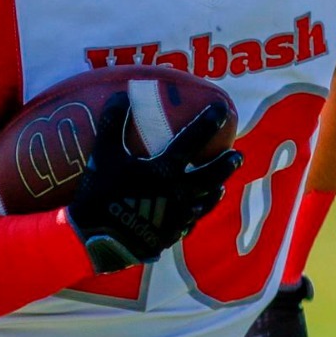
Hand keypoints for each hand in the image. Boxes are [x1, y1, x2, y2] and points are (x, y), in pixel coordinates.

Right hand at [68, 94, 242, 273]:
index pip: (193, 140)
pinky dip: (196, 214)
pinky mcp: (170, 237)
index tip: (222, 109)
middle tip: (238, 154)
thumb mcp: (102, 156)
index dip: (208, 122)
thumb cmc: (100, 196)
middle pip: (211, 175)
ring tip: (222, 185)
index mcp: (165, 171)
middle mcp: (178, 193)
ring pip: (205, 202)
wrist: (98, 242)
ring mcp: (177, 218)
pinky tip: (195, 212)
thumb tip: (121, 94)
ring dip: (216, 190)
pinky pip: (190, 223)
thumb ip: (112, 124)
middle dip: (227, 163)